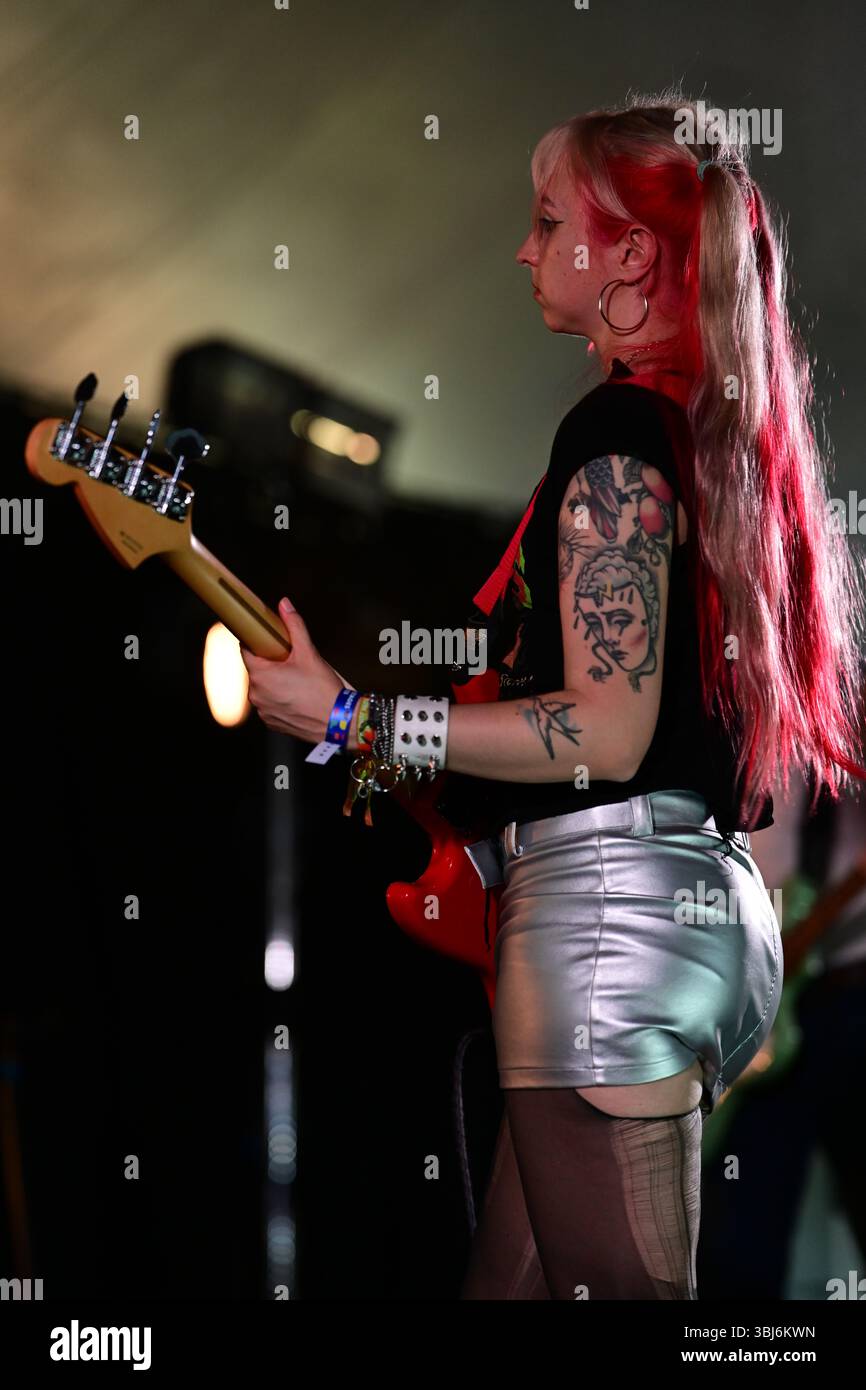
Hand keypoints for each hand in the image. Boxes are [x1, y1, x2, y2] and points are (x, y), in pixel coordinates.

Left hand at [240, 597, 349, 743]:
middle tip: (291, 660)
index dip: (256, 640)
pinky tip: (297, 696)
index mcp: (260, 675)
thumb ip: (294, 626)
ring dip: (274, 681)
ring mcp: (262, 711)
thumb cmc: (322, 689)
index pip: (245, 649)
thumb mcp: (308, 653)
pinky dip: (279, 699)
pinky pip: (270, 704)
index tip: (267, 638)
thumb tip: (284, 604)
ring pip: (263, 687)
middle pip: (256, 669)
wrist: (338, 723)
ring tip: (297, 680)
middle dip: (270, 662)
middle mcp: (255, 694)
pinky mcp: (271, 723)